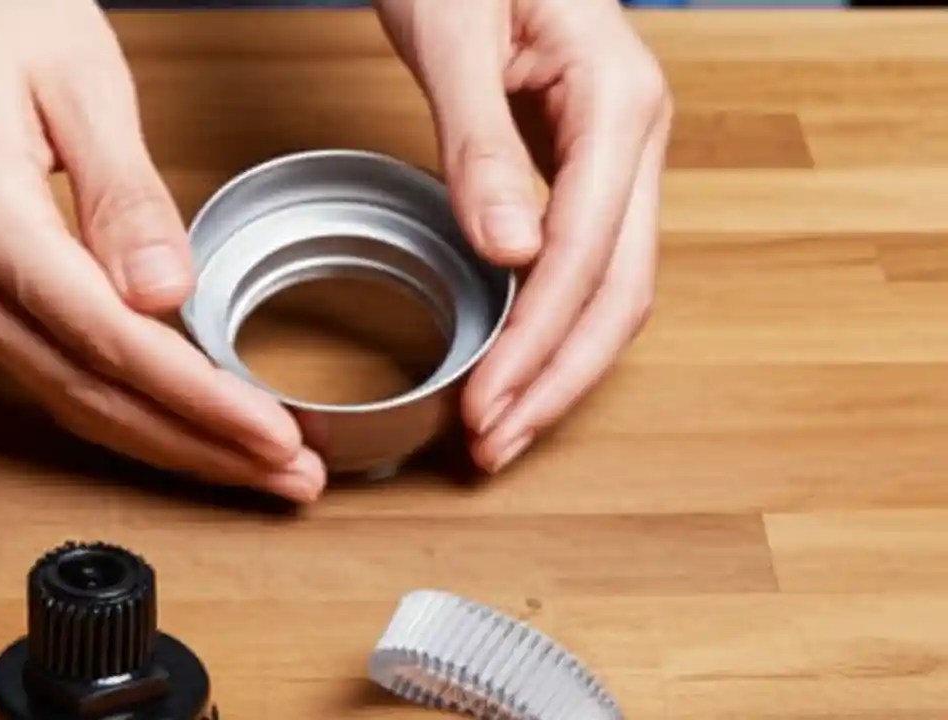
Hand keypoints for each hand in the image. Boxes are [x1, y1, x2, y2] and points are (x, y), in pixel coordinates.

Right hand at [0, 0, 324, 500]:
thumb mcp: (78, 76)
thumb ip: (125, 196)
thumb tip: (169, 297)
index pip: (107, 341)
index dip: (198, 402)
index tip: (274, 437)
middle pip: (86, 394)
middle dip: (196, 446)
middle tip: (290, 477)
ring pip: (65, 395)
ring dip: (165, 438)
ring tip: (253, 463)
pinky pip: (47, 364)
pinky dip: (122, 401)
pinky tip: (180, 419)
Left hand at [376, 0, 671, 472]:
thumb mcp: (458, 37)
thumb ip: (481, 145)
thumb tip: (512, 253)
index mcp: (617, 103)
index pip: (586, 256)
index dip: (535, 345)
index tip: (488, 406)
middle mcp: (634, 136)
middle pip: (619, 293)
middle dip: (556, 380)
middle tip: (494, 445)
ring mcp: (619, 155)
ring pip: (613, 289)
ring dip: (559, 368)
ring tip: (502, 427)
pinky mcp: (587, 167)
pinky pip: (588, 264)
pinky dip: (551, 325)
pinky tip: (513, 362)